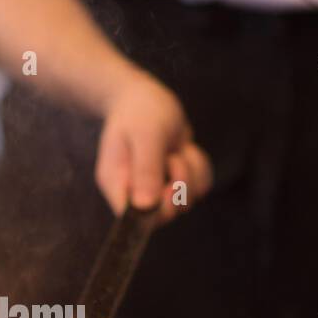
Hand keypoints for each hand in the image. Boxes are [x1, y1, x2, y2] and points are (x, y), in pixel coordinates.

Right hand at [95, 71, 212, 220]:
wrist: (145, 98)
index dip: (156, 211)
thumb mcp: (145, 133)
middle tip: (172, 158)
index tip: (167, 185)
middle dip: (179, 185)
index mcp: (117, 184)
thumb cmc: (140, 111)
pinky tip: (184, 151)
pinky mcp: (175, 183)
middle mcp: (134, 193)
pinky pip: (200, 188)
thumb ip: (145, 169)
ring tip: (175, 149)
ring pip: (187, 201)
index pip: (132, 219)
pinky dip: (199, 168)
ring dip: (190, 172)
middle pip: (165, 215)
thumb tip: (145, 207)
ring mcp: (156, 191)